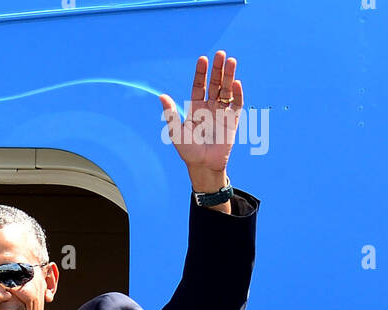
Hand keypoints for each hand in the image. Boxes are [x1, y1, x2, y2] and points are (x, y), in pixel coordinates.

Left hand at [160, 51, 243, 181]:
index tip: (203, 59)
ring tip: (231, 61)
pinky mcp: (232, 120)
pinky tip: (236, 83)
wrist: (203, 166)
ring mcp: (222, 112)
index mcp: (196, 107)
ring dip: (229, 76)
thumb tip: (161, 96)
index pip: (199, 85)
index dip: (201, 73)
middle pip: (215, 84)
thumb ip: (171, 114)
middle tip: (220, 54)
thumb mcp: (177, 132)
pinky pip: (236, 104)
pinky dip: (237, 93)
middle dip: (218, 69)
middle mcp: (210, 107)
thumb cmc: (188, 151)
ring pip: (227, 90)